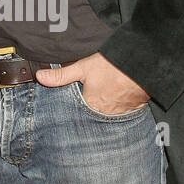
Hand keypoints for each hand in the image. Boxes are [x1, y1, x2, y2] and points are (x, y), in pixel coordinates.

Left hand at [35, 52, 149, 114]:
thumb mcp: (83, 67)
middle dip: (87, 115)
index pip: (76, 115)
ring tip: (102, 103)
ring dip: (103, 113)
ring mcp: (120, 114)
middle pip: (91, 118)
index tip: (70, 111)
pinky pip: (121, 115)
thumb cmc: (114, 66)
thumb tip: (41, 77)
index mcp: (90, 106)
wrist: (143, 65)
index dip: (73, 111)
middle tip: (89, 104)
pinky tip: (116, 102)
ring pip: (106, 117)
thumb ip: (62, 75)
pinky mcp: (132, 111)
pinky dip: (117, 110)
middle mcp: (104, 115)